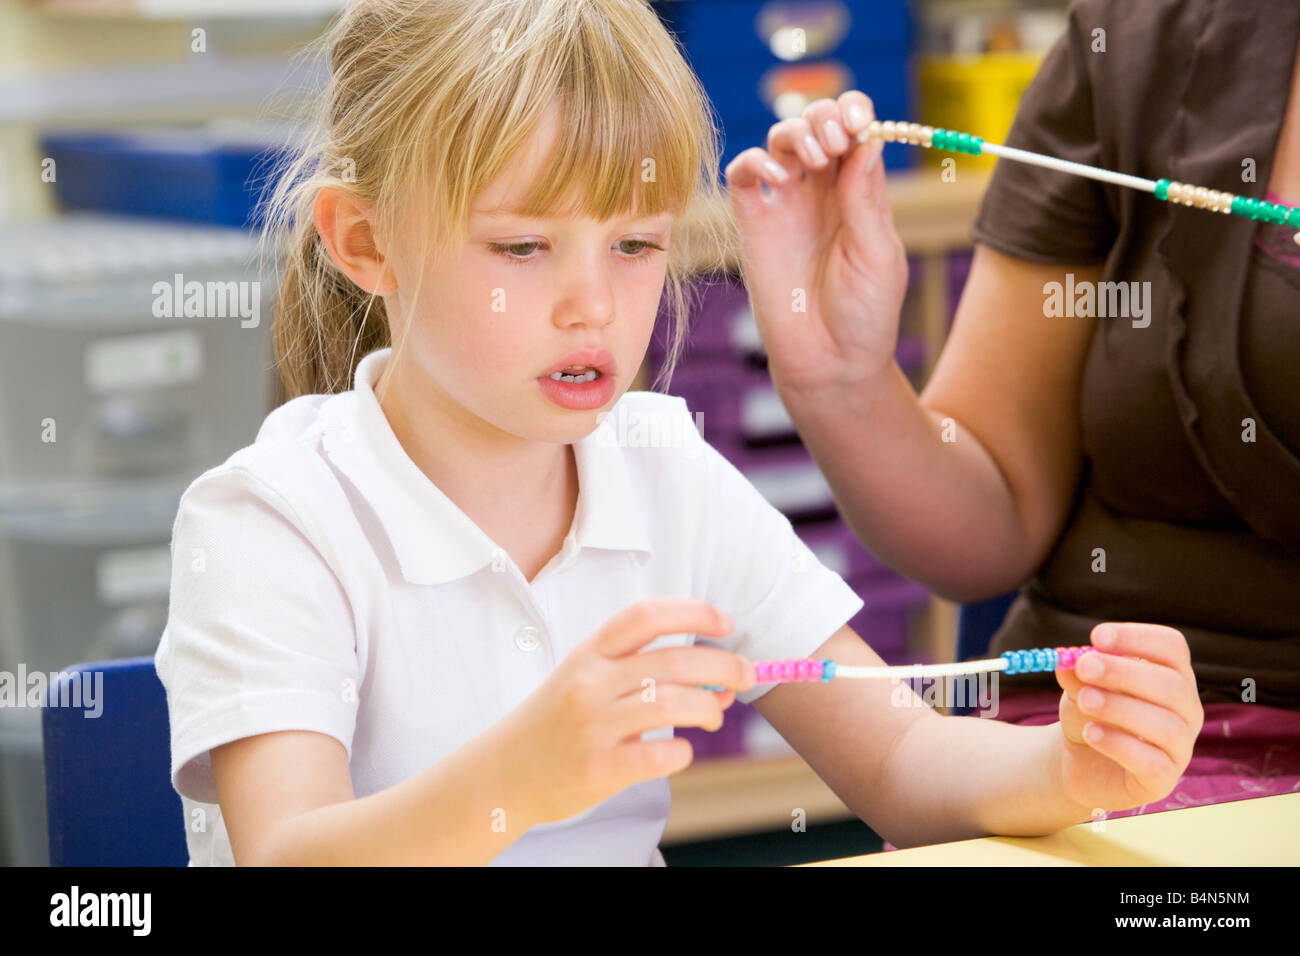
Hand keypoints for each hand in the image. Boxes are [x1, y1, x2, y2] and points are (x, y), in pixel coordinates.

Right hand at [499, 597, 755, 825]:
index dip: (694, 611)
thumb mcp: (589, 680)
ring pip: (672, 702)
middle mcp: (590, 683)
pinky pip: (659, 754)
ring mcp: (592, 725)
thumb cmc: (558, 722)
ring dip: (709, 707)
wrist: (503, 772)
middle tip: (747, 675)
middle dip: (724, 664)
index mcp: (590, 653)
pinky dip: (682, 751)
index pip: (646, 616)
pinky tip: (680, 750)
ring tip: (714, 715)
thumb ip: (644, 672)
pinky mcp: (598, 768)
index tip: (726, 621)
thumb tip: (721, 680)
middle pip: (674, 660)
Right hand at [724, 91, 909, 394]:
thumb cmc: (864, 314)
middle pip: (816, 123)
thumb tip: (868, 140)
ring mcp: (785, 204)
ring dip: (795, 132)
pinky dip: (755, 162)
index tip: (860, 123)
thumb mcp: (878, 253)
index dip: (855, 113)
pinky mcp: (753, 224)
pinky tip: (777, 180)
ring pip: (779, 139)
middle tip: (834, 144)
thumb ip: (866, 198)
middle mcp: (821, 191)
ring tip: (812, 160)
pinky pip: (744, 174)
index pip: (855, 130)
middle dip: (824, 117)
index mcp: (859, 191)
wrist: (829, 363)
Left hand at [1054, 623, 1203, 816]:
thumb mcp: (1079, 688)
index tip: (1097, 636)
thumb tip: (1067, 661)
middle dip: (1124, 672)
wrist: (1081, 761)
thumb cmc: (1090, 713)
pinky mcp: (1163, 779)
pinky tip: (1092, 734)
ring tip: (1084, 701)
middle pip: (1172, 685)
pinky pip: (1152, 762)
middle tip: (1085, 667)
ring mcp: (1180, 746)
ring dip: (1120, 708)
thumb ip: (1076, 675)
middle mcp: (1186, 709)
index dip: (1138, 638)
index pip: (1172, 647)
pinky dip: (1119, 744)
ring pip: (1165, 725)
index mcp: (1171, 674)